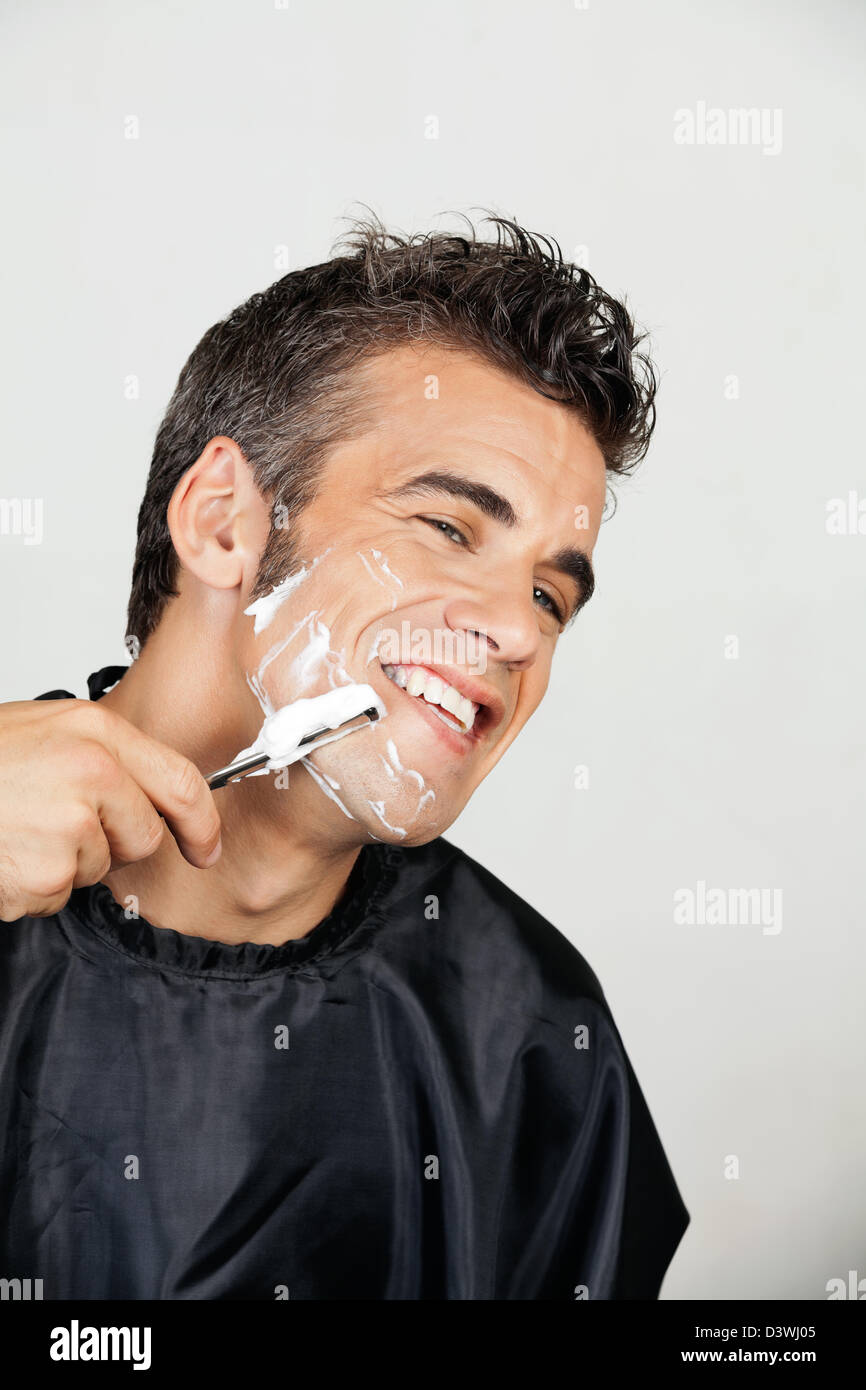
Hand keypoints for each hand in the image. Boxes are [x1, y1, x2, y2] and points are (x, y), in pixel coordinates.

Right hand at [0, 699, 221, 920]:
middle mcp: (92, 773)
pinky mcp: (45, 873)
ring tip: (17, 830)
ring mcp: (69, 825)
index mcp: (97, 732)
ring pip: (98, 870)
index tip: (205, 849)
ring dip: (63, 864)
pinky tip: (4, 855)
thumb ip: (104, 757)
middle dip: (110, 843)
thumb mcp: (45, 730)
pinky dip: (31, 887)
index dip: (202, 824)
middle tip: (54, 822)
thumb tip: (151, 795)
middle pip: (144, 837)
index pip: (181, 782)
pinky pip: (58, 896)